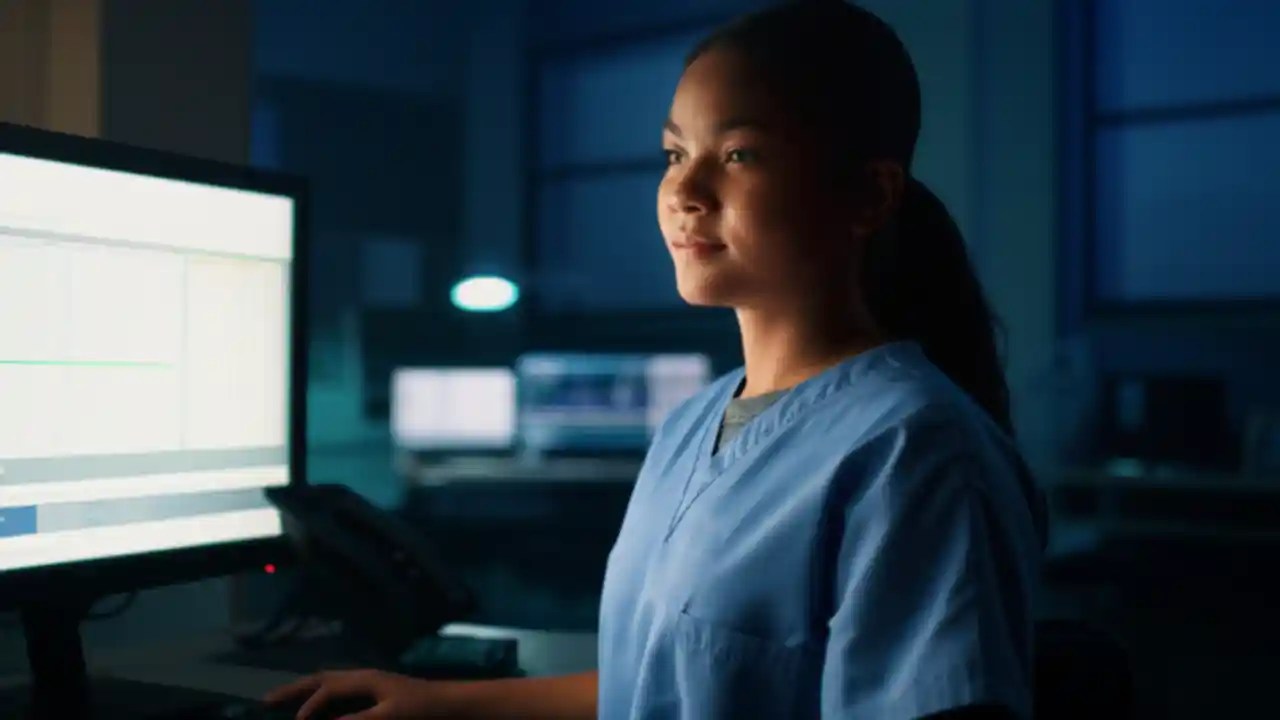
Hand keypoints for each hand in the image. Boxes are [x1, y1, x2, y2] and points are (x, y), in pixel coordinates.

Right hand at [265, 669, 466, 719]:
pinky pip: (341, 691)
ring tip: (284, 700)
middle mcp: (362, 678)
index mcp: (364, 679)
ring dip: (306, 691)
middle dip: (293, 690)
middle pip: (320, 679)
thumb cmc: (422, 709)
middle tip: (265, 700)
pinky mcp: (375, 695)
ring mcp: (369, 685)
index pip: (326, 690)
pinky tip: (317, 708)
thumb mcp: (391, 717)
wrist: (450, 705)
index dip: (308, 708)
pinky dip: (323, 697)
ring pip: (329, 682)